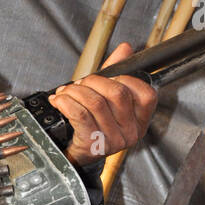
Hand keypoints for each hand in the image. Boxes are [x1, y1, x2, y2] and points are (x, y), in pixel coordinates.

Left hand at [48, 42, 158, 167]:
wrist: (78, 156)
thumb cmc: (93, 125)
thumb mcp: (107, 99)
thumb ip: (116, 72)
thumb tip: (125, 49)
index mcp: (140, 120)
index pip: (146, 94)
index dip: (125, 79)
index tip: (107, 78)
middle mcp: (130, 132)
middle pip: (117, 93)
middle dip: (93, 81)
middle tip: (80, 83)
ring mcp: (113, 140)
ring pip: (95, 103)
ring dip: (75, 91)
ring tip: (65, 92)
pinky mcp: (93, 144)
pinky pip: (80, 115)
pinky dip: (66, 102)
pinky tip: (59, 101)